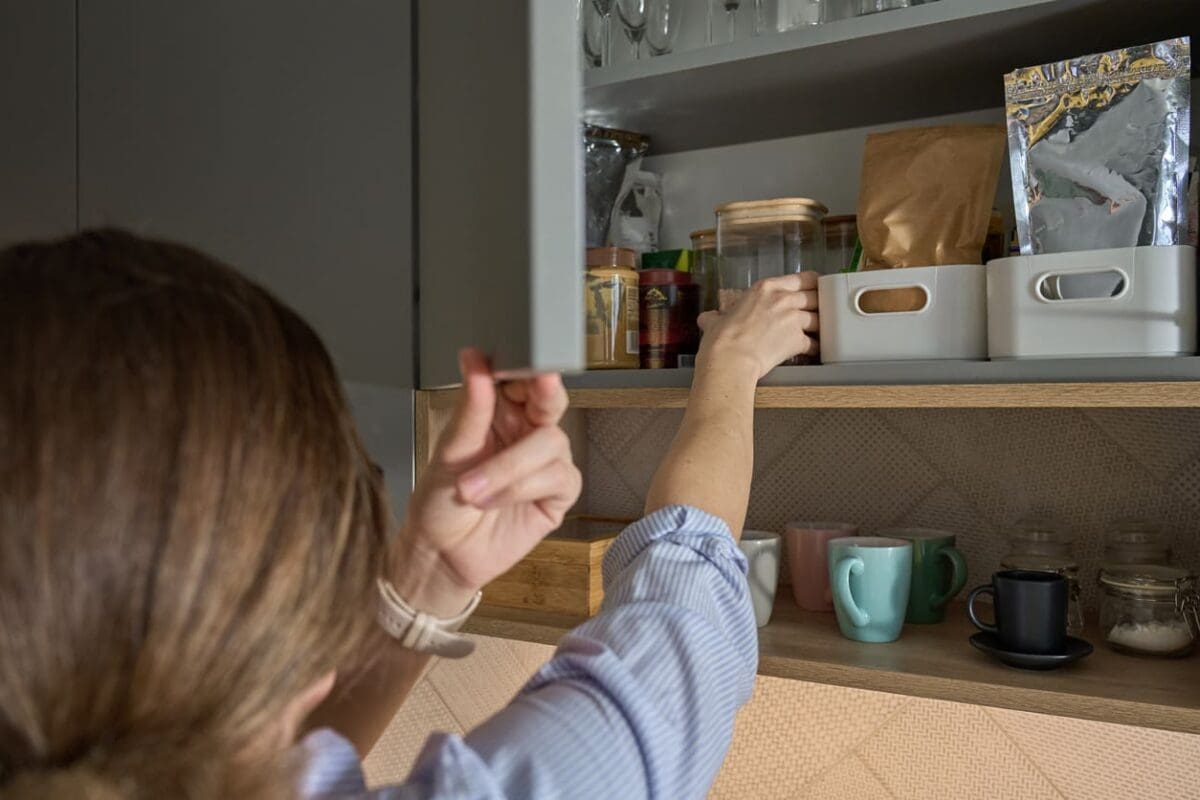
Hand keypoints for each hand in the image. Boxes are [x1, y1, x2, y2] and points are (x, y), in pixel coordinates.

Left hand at [390, 349, 581, 616]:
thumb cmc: (439, 500)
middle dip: (545, 396)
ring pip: (552, 444)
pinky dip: (522, 488)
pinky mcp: (557, 496)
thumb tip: (475, 359)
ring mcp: (546, 464)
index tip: (524, 359)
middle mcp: (528, 432)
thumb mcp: (450, 450)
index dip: (528, 368)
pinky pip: (558, 478)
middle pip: (552, 402)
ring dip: (509, 467)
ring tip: (471, 490)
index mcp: (501, 413)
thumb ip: (471, 408)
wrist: (439, 554)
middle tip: (539, 386)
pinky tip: (493, 501)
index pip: (524, 379)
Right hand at [698, 272, 818, 378]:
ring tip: (818, 334)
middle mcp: (783, 299)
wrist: (729, 361)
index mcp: (766, 288)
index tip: (815, 290)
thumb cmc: (721, 340)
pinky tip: (813, 352)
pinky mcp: (797, 340)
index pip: (803, 278)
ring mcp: (793, 319)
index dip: (814, 284)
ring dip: (819, 327)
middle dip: (820, 306)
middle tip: (819, 313)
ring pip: (819, 319)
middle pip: (815, 297)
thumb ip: (716, 316)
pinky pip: (814, 343)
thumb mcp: (715, 321)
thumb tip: (708, 318)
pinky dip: (815, 348)